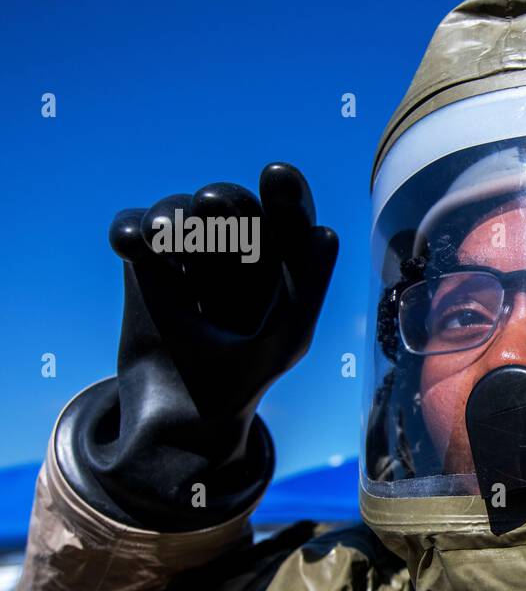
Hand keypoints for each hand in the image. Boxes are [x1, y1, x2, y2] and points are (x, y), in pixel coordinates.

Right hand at [57, 162, 337, 529]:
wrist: (184, 414)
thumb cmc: (248, 376)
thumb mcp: (286, 338)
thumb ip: (307, 288)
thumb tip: (328, 232)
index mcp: (278, 257)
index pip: (285, 212)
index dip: (285, 193)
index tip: (277, 176)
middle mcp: (233, 245)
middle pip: (229, 201)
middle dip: (224, 202)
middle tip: (214, 207)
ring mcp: (186, 250)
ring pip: (178, 209)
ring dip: (173, 214)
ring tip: (167, 236)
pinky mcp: (141, 260)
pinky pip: (133, 227)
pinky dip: (132, 229)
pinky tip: (132, 245)